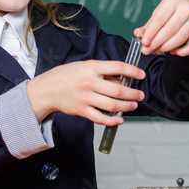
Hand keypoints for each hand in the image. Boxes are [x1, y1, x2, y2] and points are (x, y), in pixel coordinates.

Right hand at [26, 60, 145, 125]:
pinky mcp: (82, 110)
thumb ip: (103, 73)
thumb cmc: (66, 76)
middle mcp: (89, 82)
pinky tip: (120, 119)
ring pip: (112, 105)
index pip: (117, 67)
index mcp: (91, 67)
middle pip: (118, 90)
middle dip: (133, 93)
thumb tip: (122, 80)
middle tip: (140, 95)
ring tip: (133, 105)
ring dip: (127, 106)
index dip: (132, 71)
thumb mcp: (84, 67)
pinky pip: (101, 118)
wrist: (47, 89)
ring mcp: (86, 98)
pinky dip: (112, 121)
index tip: (141, 74)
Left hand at [134, 0, 188, 55]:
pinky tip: (173, 51)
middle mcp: (186, 9)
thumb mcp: (160, 11)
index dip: (151, 33)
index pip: (160, 20)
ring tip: (157, 50)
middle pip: (169, 30)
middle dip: (156, 43)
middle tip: (148, 50)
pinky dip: (181, 52)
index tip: (144, 42)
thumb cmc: (173, 8)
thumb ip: (149, 24)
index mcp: (173, 1)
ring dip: (166, 48)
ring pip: (179, 39)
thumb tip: (138, 34)